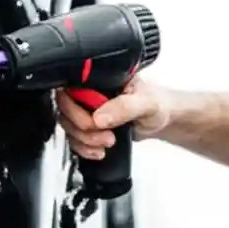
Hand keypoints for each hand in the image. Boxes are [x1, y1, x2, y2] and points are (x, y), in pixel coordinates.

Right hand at [56, 76, 170, 158]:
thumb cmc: (158, 104)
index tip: (94, 122)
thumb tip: (99, 117)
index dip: (77, 109)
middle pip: (66, 110)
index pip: (72, 89)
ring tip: (107, 142)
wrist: (162, 120)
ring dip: (85, 140)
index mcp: (100, 77)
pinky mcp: (88, 126)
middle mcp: (89, 91)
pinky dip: (83, 149)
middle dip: (83, 128)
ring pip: (68, 126)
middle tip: (105, 135)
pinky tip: (99, 150)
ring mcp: (87, 109)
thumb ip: (124, 107)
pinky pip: (73, 139)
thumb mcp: (146, 102)